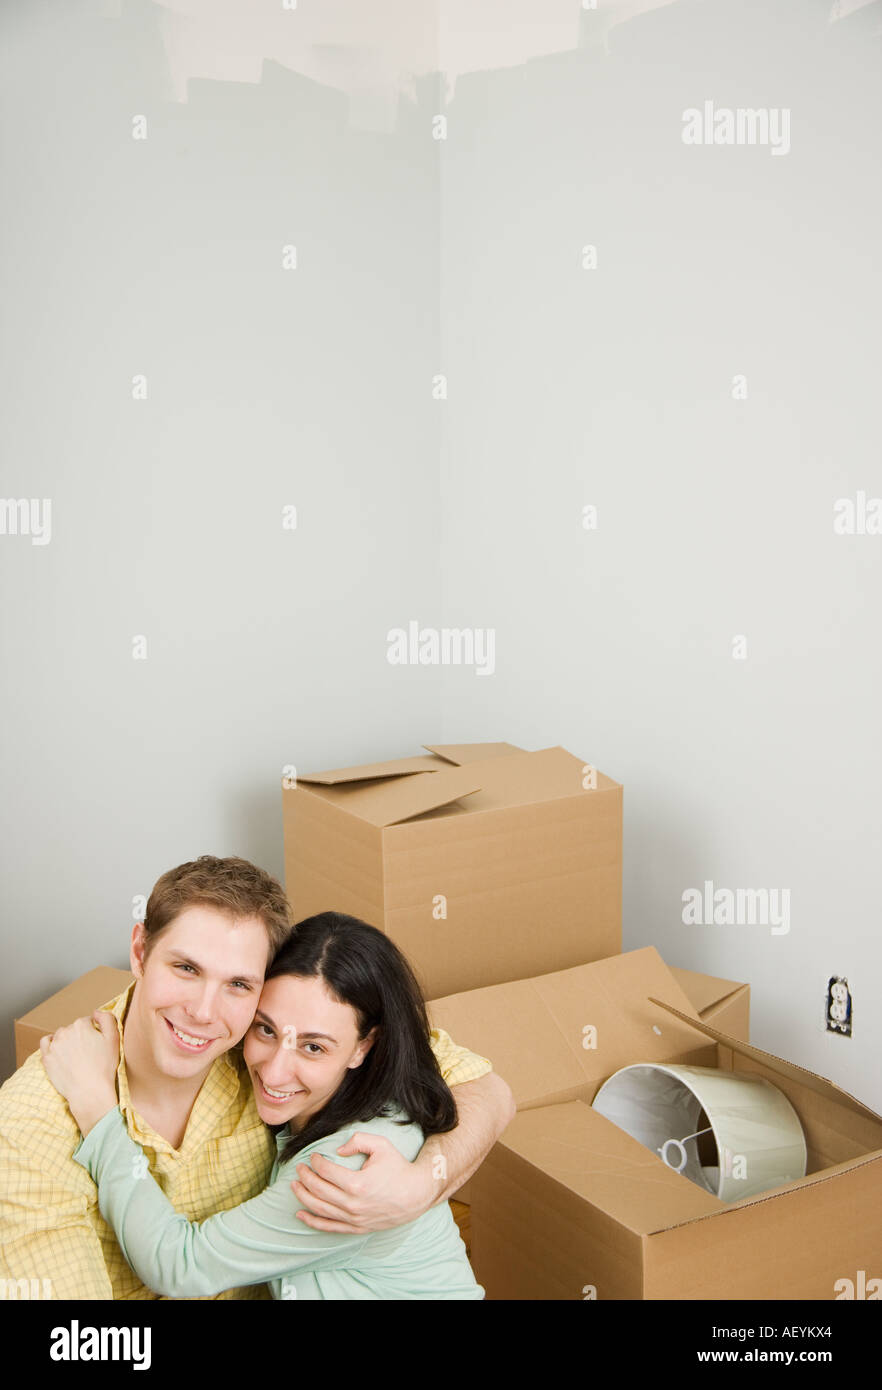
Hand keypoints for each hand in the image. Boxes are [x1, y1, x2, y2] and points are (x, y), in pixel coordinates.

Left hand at [40, 1011, 119, 1134]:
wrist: (90, 1091)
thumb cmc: (104, 1067)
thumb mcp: (114, 1039)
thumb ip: (107, 1018)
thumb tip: (95, 1012)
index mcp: (81, 1025)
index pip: (87, 1021)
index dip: (93, 1032)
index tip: (97, 1043)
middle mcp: (65, 1031)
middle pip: (73, 1028)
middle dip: (79, 1036)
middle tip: (87, 1052)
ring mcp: (54, 1045)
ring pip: (60, 1035)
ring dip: (66, 1040)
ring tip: (75, 1054)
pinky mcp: (46, 1058)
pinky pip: (45, 1043)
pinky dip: (51, 1043)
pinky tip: (59, 1050)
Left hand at [291, 1132, 432, 1233]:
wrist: (416, 1194)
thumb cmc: (398, 1167)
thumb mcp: (381, 1145)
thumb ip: (358, 1140)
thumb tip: (337, 1150)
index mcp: (357, 1183)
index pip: (326, 1171)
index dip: (316, 1162)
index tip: (313, 1156)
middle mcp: (352, 1204)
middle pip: (318, 1190)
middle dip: (305, 1177)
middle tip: (299, 1168)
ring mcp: (354, 1218)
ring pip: (320, 1209)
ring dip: (303, 1197)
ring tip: (294, 1186)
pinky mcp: (356, 1228)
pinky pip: (329, 1227)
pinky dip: (312, 1221)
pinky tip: (300, 1213)